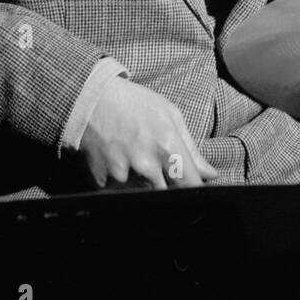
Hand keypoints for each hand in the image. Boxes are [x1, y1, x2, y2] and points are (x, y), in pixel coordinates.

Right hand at [79, 79, 218, 189]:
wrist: (88, 101)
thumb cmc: (133, 104)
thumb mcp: (169, 114)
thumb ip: (191, 148)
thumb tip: (210, 174)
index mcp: (167, 146)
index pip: (190, 186)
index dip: (194, 190)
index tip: (192, 188)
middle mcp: (146, 165)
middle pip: (168, 196)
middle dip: (169, 188)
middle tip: (160, 169)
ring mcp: (123, 177)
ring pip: (145, 198)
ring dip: (146, 187)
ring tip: (137, 161)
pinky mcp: (103, 185)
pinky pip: (122, 196)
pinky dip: (125, 186)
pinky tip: (121, 164)